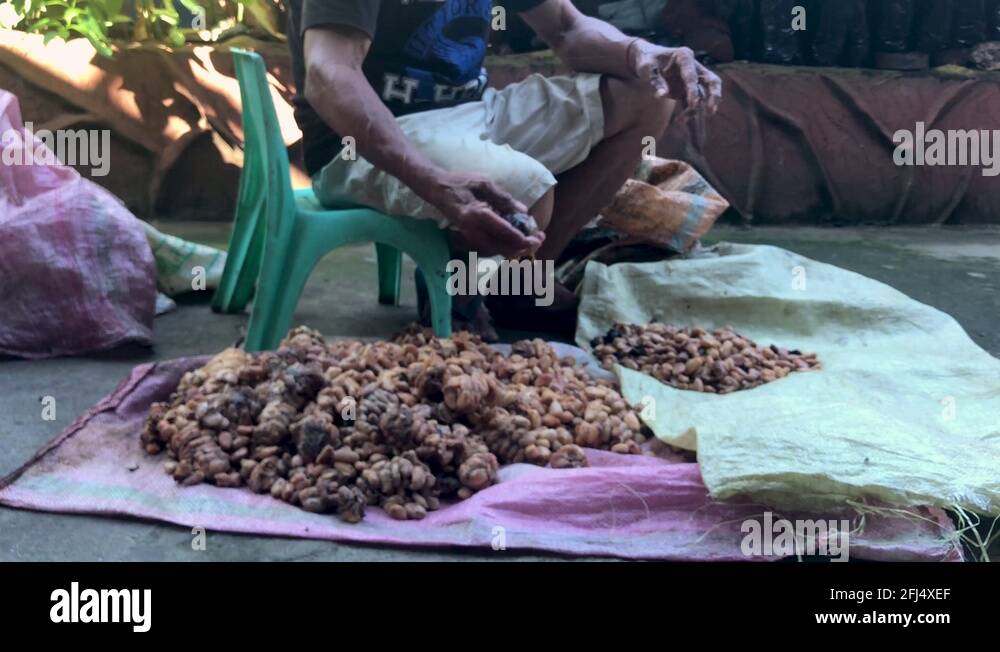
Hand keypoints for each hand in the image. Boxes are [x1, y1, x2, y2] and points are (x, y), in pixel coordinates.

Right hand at [424, 170, 544, 257]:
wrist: (436, 188)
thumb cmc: (460, 182)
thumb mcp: (484, 183)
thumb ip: (503, 198)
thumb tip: (523, 211)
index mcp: (479, 214)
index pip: (507, 233)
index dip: (525, 239)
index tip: (539, 237)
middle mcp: (473, 230)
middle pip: (503, 248)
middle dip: (523, 248)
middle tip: (538, 242)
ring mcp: (469, 235)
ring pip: (496, 250)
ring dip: (514, 248)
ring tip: (529, 241)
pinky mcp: (468, 236)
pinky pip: (489, 247)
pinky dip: (503, 246)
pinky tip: (513, 240)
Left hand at [629, 42, 722, 116]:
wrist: (645, 59)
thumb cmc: (646, 60)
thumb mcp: (646, 68)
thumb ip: (655, 81)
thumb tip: (662, 96)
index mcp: (684, 56)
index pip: (692, 74)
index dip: (693, 90)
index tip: (692, 104)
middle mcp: (692, 66)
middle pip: (711, 81)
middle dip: (714, 96)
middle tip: (711, 111)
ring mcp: (692, 78)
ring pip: (703, 94)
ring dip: (695, 109)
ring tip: (681, 120)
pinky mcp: (687, 89)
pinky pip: (693, 101)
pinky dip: (690, 111)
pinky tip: (682, 122)